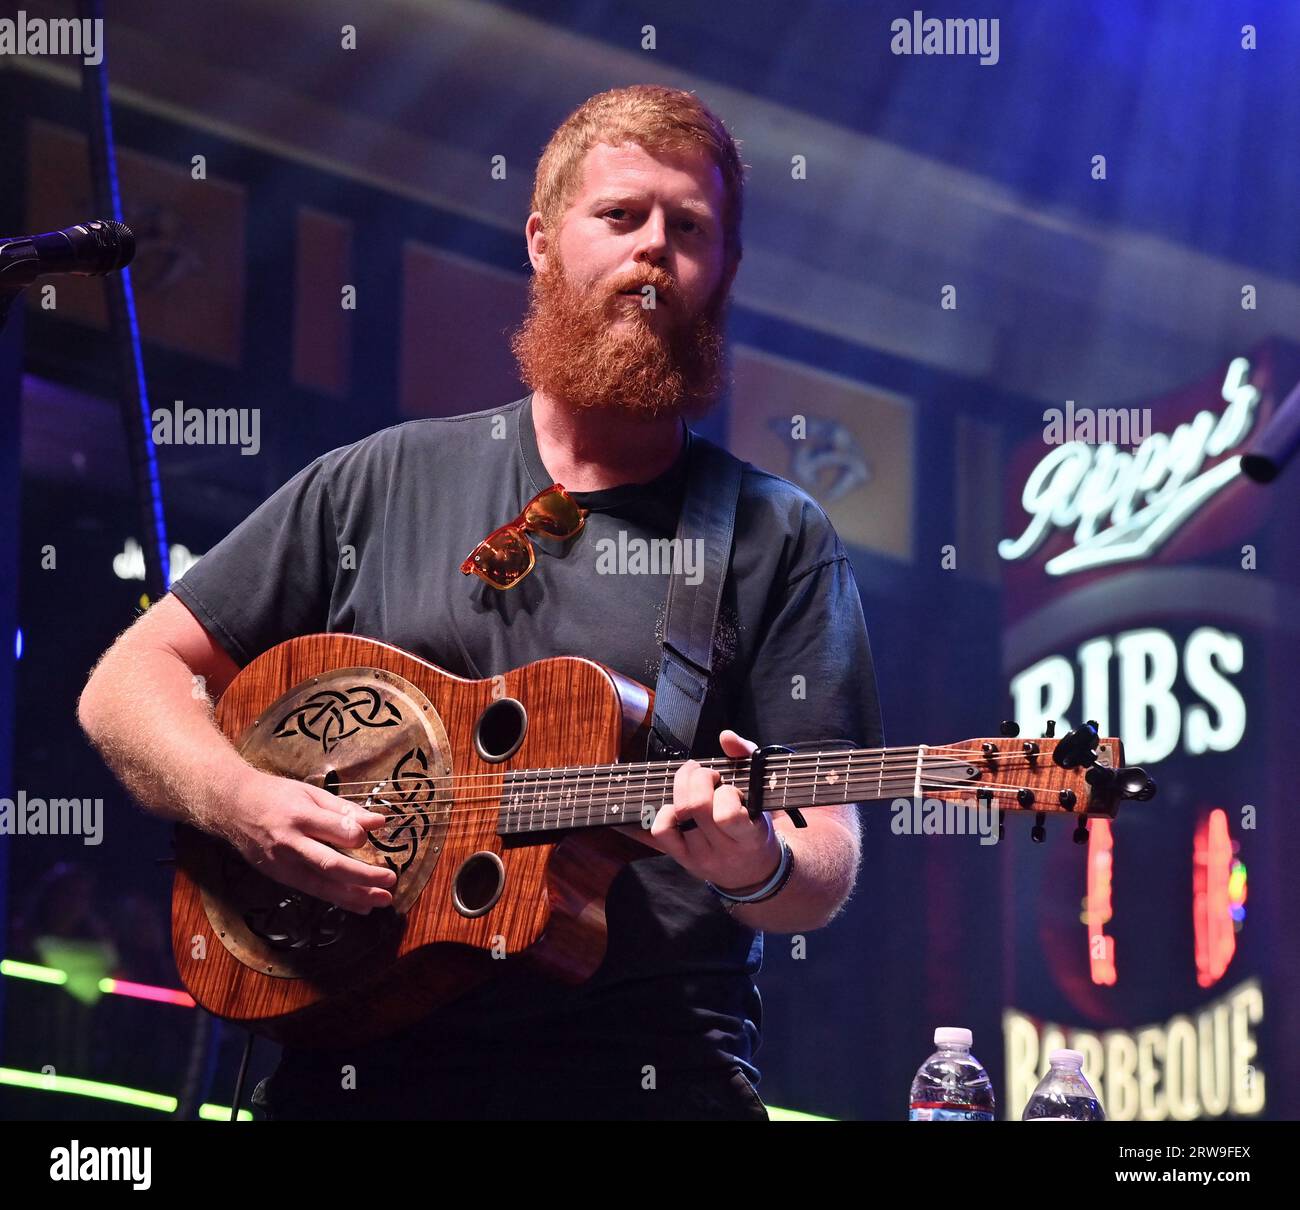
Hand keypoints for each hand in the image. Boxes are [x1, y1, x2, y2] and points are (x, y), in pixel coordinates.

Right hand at [222, 766, 397, 913]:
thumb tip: (379, 822)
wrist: (233, 807)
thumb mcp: (311, 793)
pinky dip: (338, 899)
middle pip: (330, 864)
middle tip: (390, 880)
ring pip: (322, 885)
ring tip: (382, 900)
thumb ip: (345, 810)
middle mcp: (290, 844)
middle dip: (363, 876)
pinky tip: (360, 905)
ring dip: (355, 896)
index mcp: (299, 816)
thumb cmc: (277, 796)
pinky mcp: (280, 877)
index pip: (333, 830)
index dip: (357, 835)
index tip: (374, 833)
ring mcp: (283, 864)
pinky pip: (313, 891)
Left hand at [618, 730, 780, 891]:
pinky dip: (664, 812)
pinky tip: (678, 808)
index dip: (725, 792)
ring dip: (683, 790)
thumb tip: (726, 737)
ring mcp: (701, 857)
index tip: (729, 786)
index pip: (728, 815)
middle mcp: (724, 850)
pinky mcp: (683, 859)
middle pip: (696, 807)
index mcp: (750, 835)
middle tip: (706, 774)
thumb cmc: (756, 826)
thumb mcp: (762, 795)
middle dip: (698, 778)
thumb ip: (748, 758)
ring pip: (678, 814)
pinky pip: (661, 831)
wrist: (753, 872)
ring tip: (694, 786)